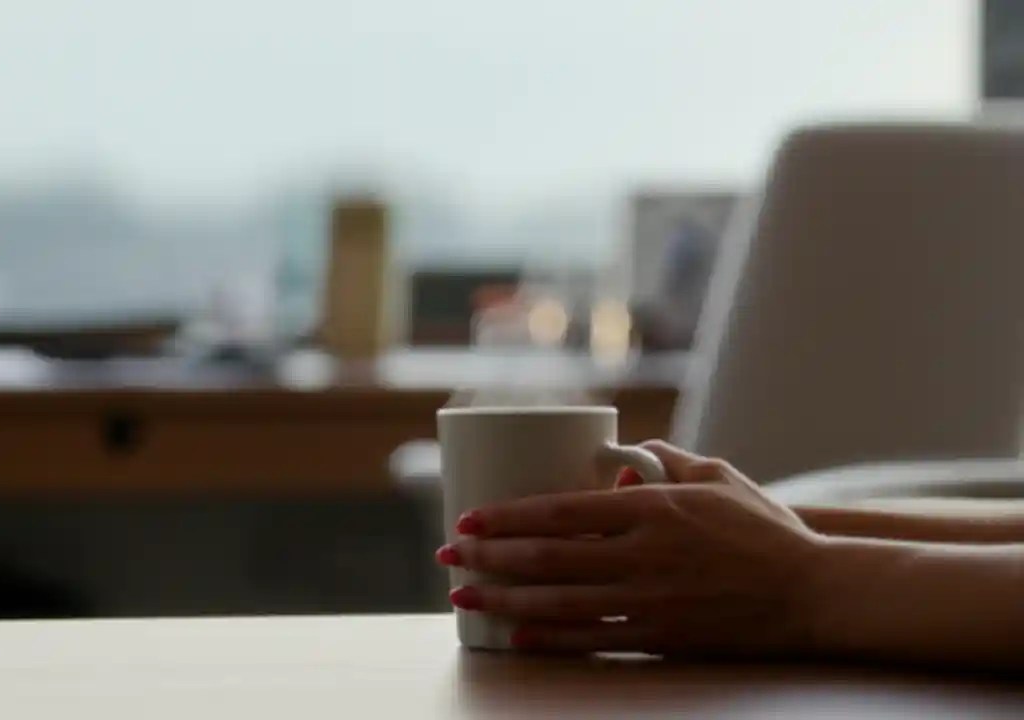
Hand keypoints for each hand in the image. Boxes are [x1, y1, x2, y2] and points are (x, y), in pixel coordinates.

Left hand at [435, 441, 827, 657]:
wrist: (816, 594)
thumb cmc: (765, 530)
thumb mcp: (718, 476)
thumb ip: (665, 460)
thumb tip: (622, 455)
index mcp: (651, 508)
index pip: (559, 510)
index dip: (506, 517)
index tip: (468, 518)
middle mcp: (643, 554)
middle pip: (546, 559)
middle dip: (487, 557)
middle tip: (448, 556)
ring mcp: (651, 601)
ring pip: (558, 602)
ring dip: (503, 599)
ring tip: (463, 596)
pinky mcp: (662, 638)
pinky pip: (593, 640)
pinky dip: (549, 637)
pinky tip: (515, 634)